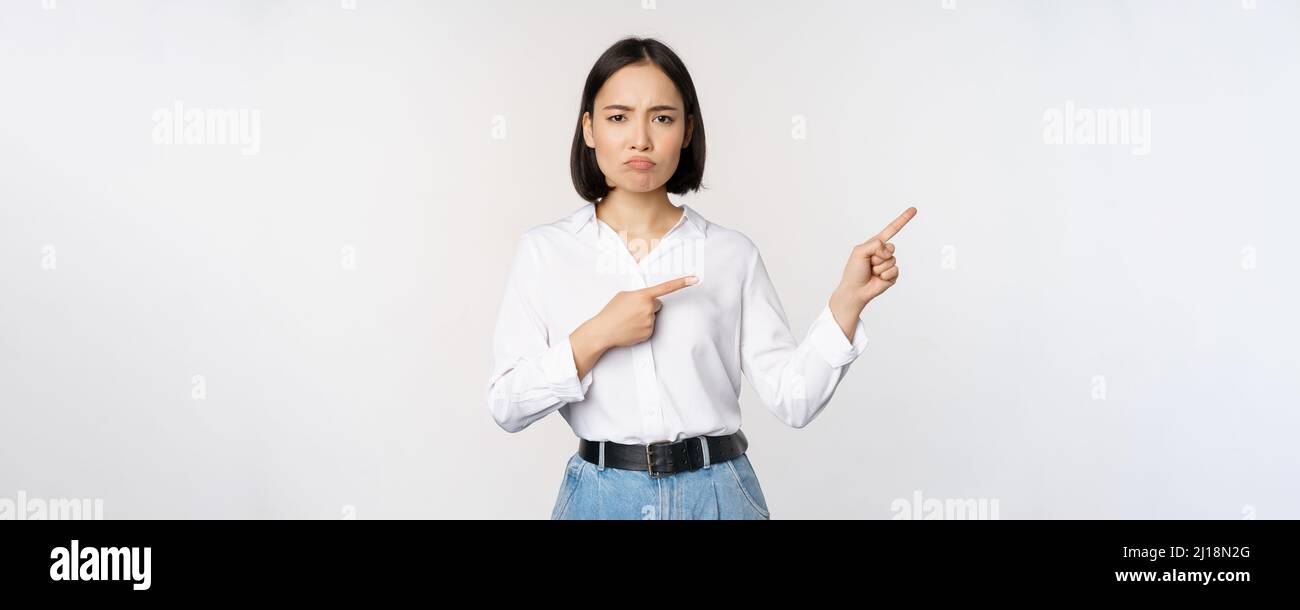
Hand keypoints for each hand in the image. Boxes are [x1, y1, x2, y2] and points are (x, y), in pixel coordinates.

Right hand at [570, 276, 698, 376]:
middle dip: (648, 307)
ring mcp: (650, 322)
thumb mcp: (624, 296)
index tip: (695, 279)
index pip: (666, 287)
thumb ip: (638, 294)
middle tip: (632, 311)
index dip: (682, 282)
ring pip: (653, 317)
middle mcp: (649, 308)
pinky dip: (642, 328)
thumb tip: (647, 299)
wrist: (603, 330)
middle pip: (657, 304)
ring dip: (643, 318)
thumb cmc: (611, 312)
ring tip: (628, 320)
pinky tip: (631, 328)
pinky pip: (650, 327)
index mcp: (643, 295)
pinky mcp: (648, 333)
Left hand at [837, 207, 915, 305]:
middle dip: (878, 256)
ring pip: (892, 260)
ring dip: (879, 267)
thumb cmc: (854, 271)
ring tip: (871, 272)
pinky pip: (894, 271)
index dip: (903, 219)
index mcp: (876, 243)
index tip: (914, 210)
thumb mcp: (859, 251)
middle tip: (869, 264)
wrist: (855, 291)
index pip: (892, 229)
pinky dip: (885, 275)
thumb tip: (889, 251)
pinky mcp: (893, 275)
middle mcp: (884, 252)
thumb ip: (875, 245)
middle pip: (891, 247)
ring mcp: (889, 264)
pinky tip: (878, 279)